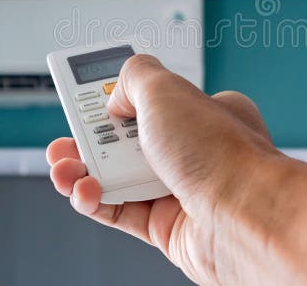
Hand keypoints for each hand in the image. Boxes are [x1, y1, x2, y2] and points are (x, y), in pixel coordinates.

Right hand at [47, 55, 281, 283]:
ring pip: (119, 176)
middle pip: (129, 138)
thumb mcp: (167, 89)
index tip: (89, 93)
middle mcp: (195, 151)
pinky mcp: (166, 227)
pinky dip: (94, 201)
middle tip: (70, 133)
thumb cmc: (221, 155)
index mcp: (206, 112)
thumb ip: (133, 78)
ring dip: (84, 169)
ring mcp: (180, 189)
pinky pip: (119, 211)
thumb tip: (115, 96)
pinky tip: (82, 191)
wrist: (243, 219)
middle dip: (92, 136)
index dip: (120, 94)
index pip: (155, 96)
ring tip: (62, 165)